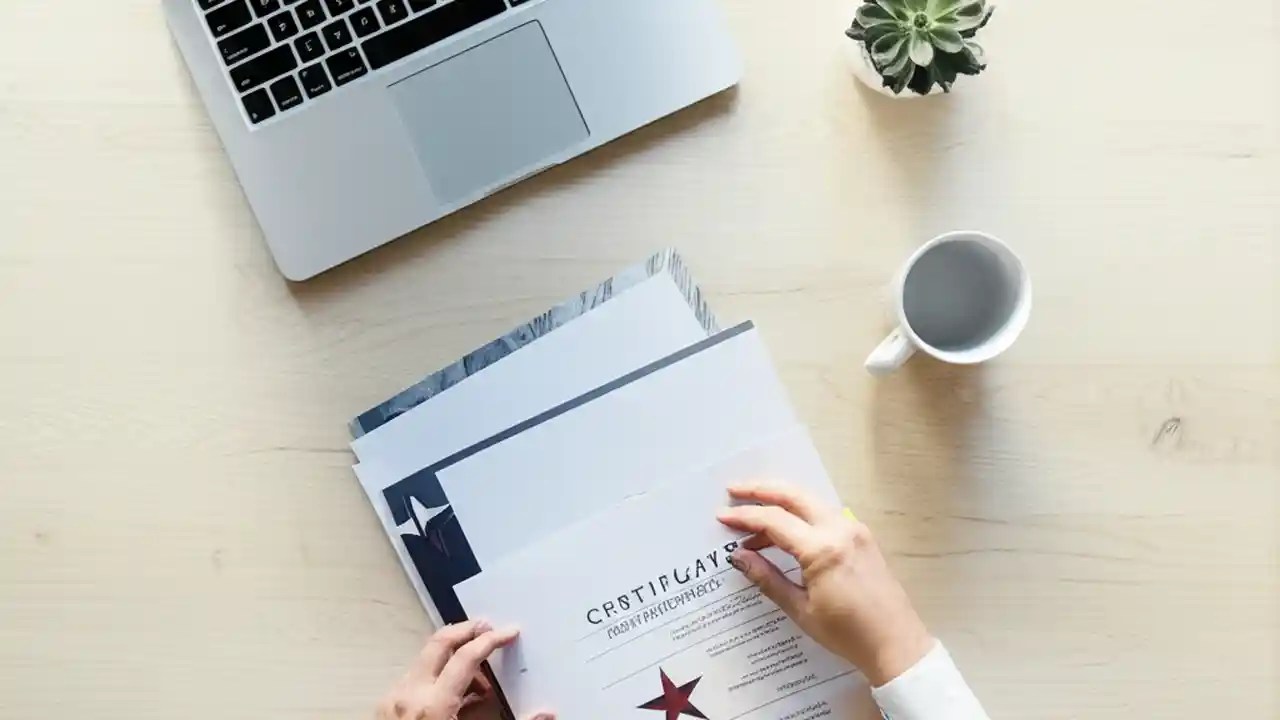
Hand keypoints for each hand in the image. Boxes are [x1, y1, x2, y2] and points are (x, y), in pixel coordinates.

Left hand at [377, 620, 553, 719]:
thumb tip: (546, 713)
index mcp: (433, 706)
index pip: (466, 657)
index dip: (491, 641)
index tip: (509, 633)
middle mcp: (409, 695)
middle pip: (440, 643)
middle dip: (468, 632)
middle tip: (490, 630)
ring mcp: (393, 700)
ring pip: (425, 659)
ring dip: (453, 658)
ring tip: (480, 681)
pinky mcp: (385, 708)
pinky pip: (415, 678)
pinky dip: (437, 677)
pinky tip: (456, 697)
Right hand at [717, 484, 933, 686]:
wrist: (895, 643)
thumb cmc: (847, 634)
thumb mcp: (800, 609)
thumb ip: (767, 578)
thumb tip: (738, 557)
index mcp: (822, 549)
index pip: (774, 520)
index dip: (744, 517)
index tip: (722, 517)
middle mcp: (839, 529)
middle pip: (793, 495)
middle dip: (760, 489)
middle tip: (733, 490)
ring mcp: (854, 529)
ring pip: (809, 501)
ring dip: (780, 503)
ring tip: (752, 521)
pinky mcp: (861, 535)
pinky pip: (824, 514)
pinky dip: (800, 516)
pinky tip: (783, 533)